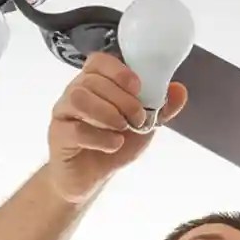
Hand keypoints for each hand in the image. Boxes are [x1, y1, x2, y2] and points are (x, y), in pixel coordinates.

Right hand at [46, 52, 188, 203]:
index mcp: (95, 84)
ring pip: (79, 98)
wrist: (89, 178)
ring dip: (108, 113)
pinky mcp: (59, 136)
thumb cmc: (111, 145)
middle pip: (92, 80)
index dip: (118, 70)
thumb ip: (161, 108)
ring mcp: (64, 113)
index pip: (98, 61)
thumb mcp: (143, 126)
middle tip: (137, 119)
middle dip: (122, 99)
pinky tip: (113, 144)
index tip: (138, 87)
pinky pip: (76, 129)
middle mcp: (76, 93)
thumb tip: (179, 90)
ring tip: (122, 130)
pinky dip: (100, 137)